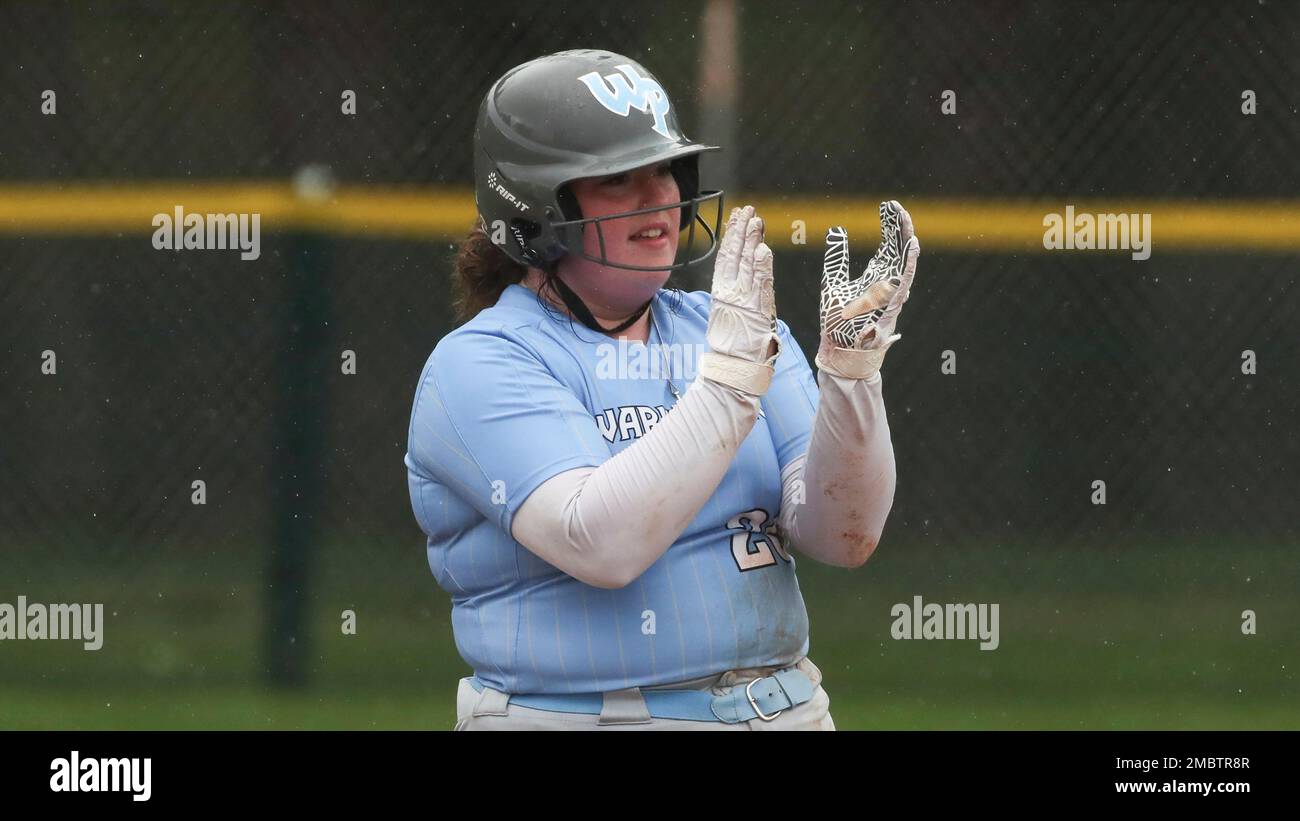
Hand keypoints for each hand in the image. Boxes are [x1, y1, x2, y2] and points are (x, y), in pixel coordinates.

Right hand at [700, 205, 779, 394]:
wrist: (732, 368)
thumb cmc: (731, 346)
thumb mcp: (726, 316)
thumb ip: (733, 295)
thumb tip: (740, 278)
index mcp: (720, 293)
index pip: (726, 258)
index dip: (732, 236)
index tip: (737, 218)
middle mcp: (729, 293)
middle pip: (735, 256)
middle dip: (742, 231)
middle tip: (748, 211)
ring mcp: (743, 301)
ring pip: (747, 265)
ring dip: (752, 242)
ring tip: (756, 221)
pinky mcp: (756, 311)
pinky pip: (760, 284)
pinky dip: (761, 267)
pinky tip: (763, 249)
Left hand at [816, 200, 919, 379]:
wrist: (838, 348)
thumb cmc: (838, 320)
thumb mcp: (833, 280)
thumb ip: (837, 256)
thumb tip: (837, 229)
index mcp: (876, 275)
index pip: (888, 244)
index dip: (890, 224)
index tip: (886, 205)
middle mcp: (888, 281)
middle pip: (899, 248)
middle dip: (899, 226)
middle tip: (894, 206)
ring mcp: (891, 292)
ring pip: (904, 260)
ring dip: (905, 238)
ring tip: (903, 218)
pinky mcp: (891, 302)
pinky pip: (904, 279)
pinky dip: (909, 261)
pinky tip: (912, 244)